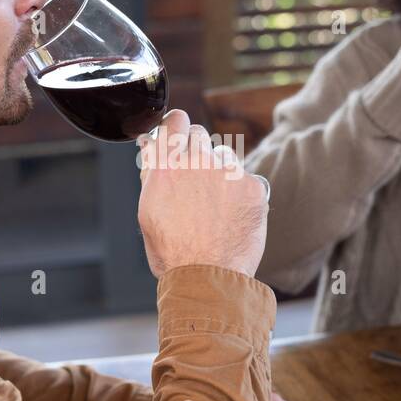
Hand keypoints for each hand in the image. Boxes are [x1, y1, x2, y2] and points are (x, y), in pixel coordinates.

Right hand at [136, 109, 267, 278]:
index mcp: (167, 166)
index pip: (175, 122)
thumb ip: (152, 174)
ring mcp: (228, 173)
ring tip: (214, 206)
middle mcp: (197, 162)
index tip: (178, 135)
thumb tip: (152, 148)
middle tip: (195, 179)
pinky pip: (246, 179)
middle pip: (200, 134)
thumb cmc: (173, 252)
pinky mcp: (253, 187)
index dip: (176, 128)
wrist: (207, 278)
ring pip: (225, 157)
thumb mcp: (147, 211)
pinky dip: (241, 194)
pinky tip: (232, 217)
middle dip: (196, 151)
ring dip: (220, 172)